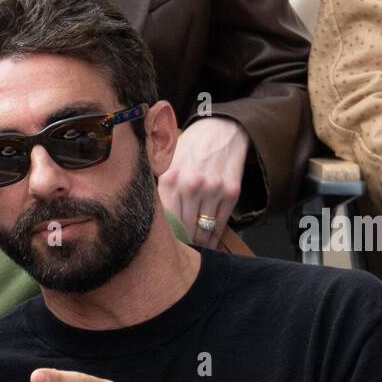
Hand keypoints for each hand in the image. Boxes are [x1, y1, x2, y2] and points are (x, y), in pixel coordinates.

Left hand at [158, 116, 249, 249]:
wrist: (221, 129)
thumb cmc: (189, 148)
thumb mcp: (167, 164)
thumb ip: (160, 190)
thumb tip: (150, 221)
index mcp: (170, 179)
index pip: (164, 220)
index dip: (164, 237)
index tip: (162, 246)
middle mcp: (191, 185)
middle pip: (183, 228)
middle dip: (180, 242)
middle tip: (175, 252)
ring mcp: (213, 189)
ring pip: (202, 230)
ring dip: (197, 242)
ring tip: (191, 249)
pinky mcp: (231, 192)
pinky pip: (220, 224)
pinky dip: (214, 237)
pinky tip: (208, 243)